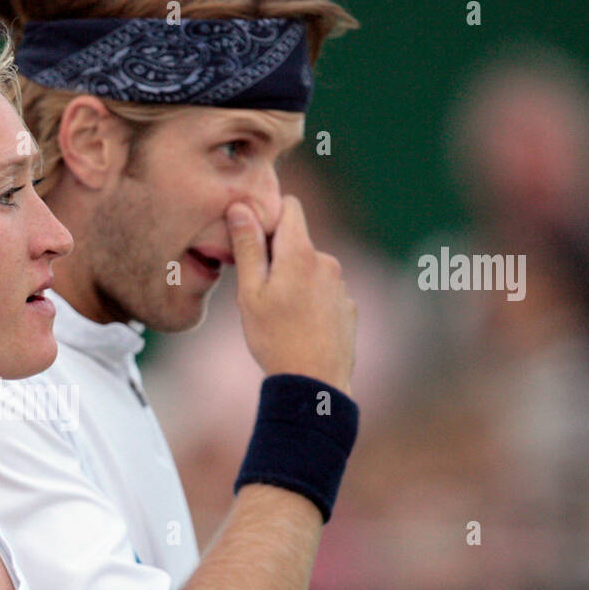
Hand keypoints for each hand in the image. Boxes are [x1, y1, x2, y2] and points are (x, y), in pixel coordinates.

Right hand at [228, 196, 356, 395]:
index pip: (290, 206)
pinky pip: (324, 292)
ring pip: (310, 269)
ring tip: (280, 316)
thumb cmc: (275, 338)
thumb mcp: (250, 292)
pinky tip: (300, 328)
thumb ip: (248, 247)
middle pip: (298, 242)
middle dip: (278, 256)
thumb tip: (241, 208)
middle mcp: (327, 262)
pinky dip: (311, 301)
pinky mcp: (348, 306)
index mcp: (300, 253)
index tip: (254, 241)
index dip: (269, 216)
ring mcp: (341, 285)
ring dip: (294, 281)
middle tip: (260, 292)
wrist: (314, 383)